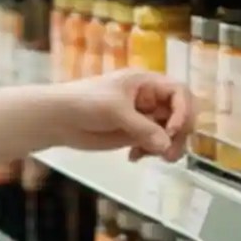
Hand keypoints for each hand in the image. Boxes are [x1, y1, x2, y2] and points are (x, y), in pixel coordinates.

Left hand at [52, 69, 193, 161]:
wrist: (58, 119)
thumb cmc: (85, 103)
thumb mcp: (115, 110)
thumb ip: (142, 128)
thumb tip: (166, 145)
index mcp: (147, 83)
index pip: (179, 92)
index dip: (182, 111)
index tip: (171, 131)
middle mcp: (149, 98)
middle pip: (180, 114)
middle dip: (179, 134)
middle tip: (168, 154)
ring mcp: (143, 117)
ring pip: (170, 132)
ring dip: (167, 146)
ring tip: (155, 157)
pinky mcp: (134, 134)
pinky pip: (154, 144)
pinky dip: (151, 152)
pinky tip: (134, 157)